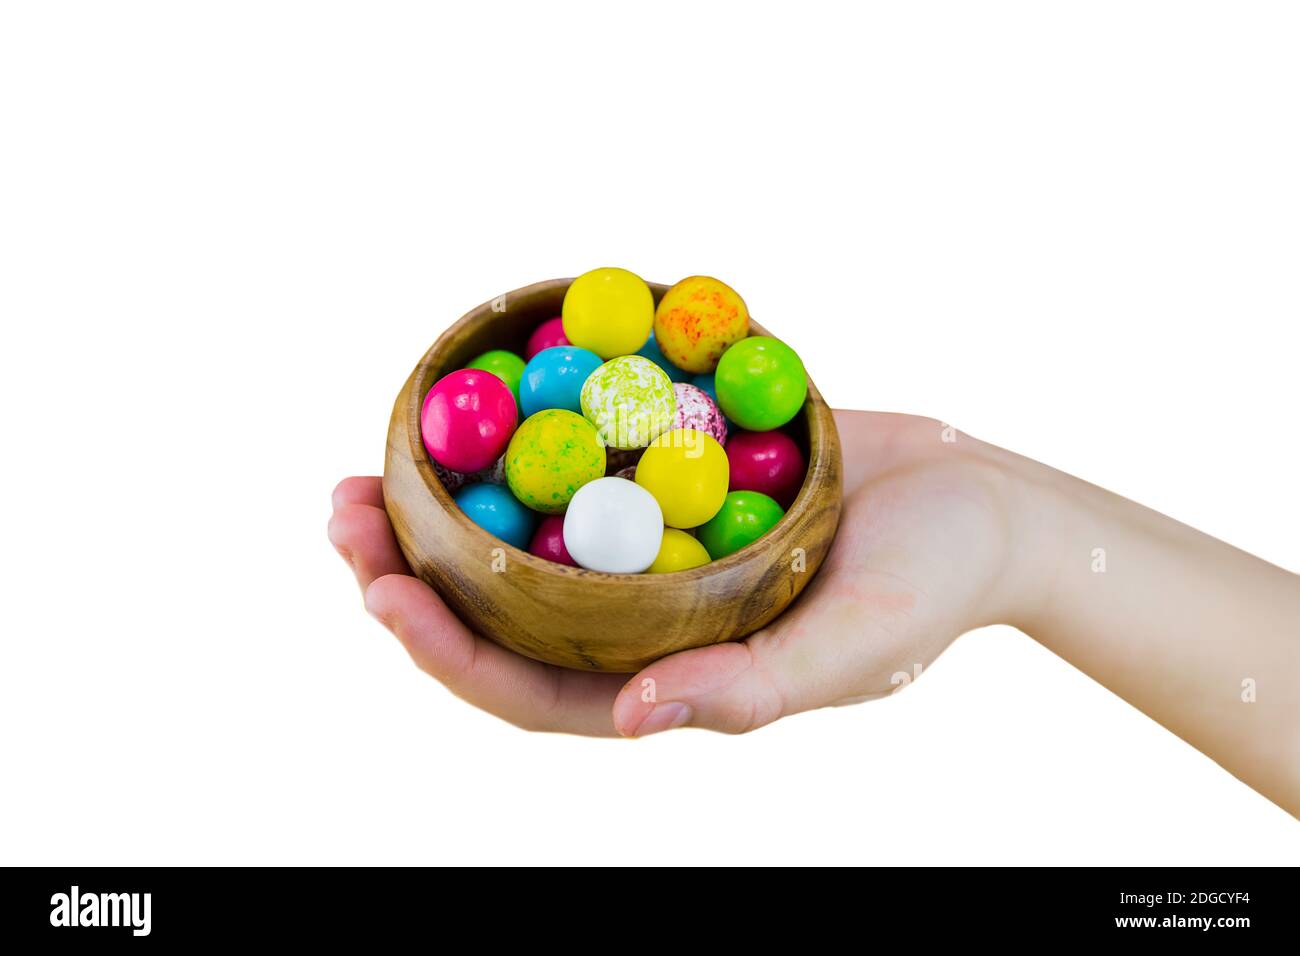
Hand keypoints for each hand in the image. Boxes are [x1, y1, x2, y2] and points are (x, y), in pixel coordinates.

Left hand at [328, 410, 1035, 735]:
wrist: (979, 499)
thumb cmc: (930, 586)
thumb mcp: (853, 646)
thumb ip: (748, 689)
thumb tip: (633, 722)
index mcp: (668, 676)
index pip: (532, 688)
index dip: (447, 652)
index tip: (378, 593)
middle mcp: (643, 616)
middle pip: (502, 610)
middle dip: (409, 572)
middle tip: (341, 512)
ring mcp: (651, 546)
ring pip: (522, 536)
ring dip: (442, 505)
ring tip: (366, 462)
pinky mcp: (669, 480)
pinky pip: (577, 465)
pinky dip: (522, 438)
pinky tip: (472, 395)